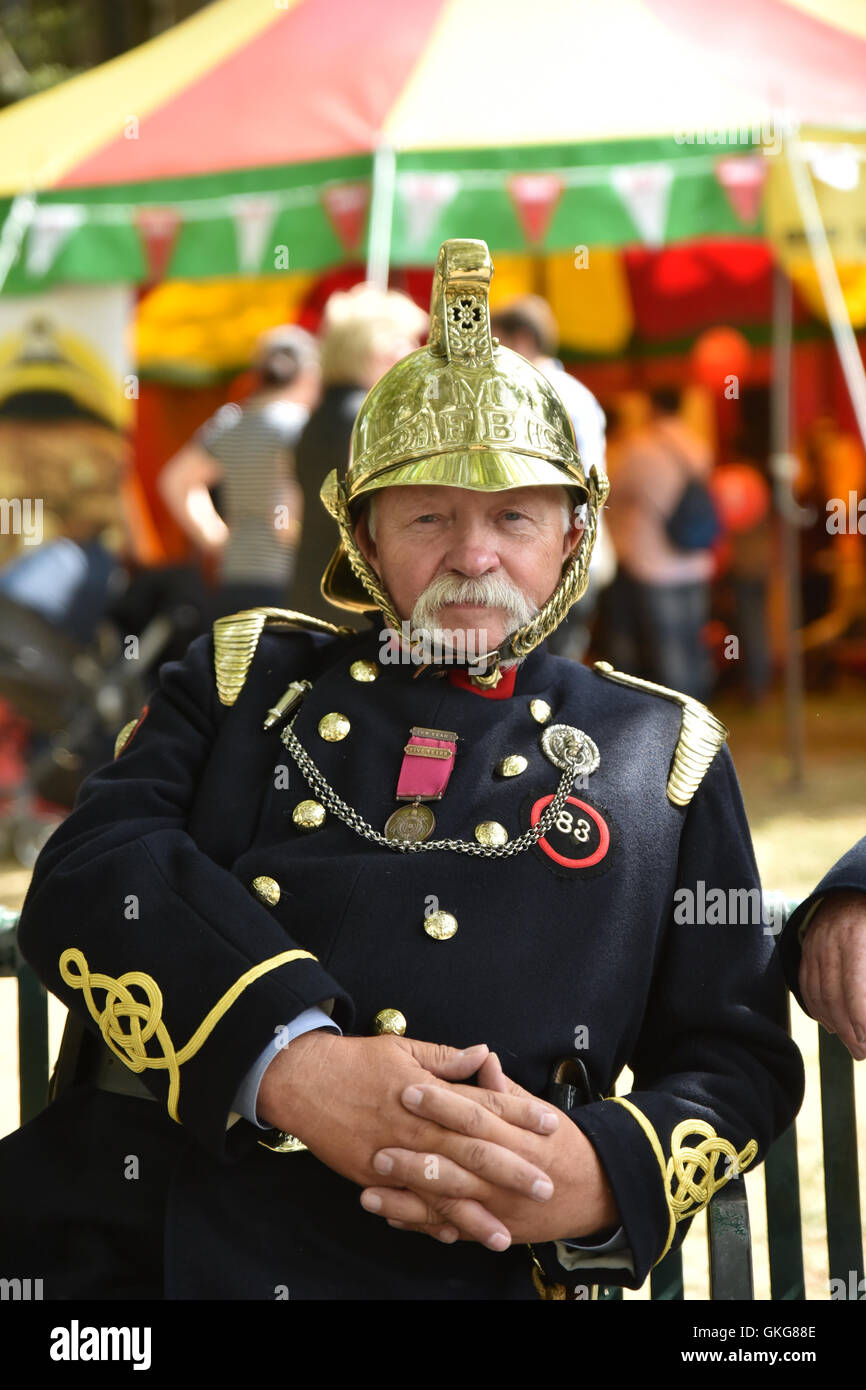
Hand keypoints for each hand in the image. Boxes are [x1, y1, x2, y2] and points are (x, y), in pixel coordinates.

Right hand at [258, 1033, 561, 1240]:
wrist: (303, 1080)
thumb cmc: (356, 1061)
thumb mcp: (404, 1049)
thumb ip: (446, 1058)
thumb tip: (485, 1054)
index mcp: (431, 1093)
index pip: (485, 1104)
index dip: (520, 1114)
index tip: (552, 1125)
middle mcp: (418, 1127)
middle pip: (473, 1151)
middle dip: (511, 1170)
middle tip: (545, 1187)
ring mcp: (396, 1154)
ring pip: (442, 1188)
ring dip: (476, 1212)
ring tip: (505, 1233)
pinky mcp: (373, 1174)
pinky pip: (406, 1202)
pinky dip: (429, 1219)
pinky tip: (453, 1235)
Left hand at [359, 1054, 618, 1248]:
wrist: (597, 1191)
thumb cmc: (563, 1145)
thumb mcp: (539, 1110)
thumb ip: (504, 1088)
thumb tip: (482, 1056)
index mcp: (516, 1135)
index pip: (474, 1114)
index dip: (441, 1103)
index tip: (408, 1089)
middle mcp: (505, 1173)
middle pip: (456, 1162)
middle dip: (416, 1158)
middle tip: (379, 1150)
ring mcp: (498, 1206)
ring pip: (448, 1203)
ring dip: (408, 1198)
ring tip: (369, 1191)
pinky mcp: (493, 1228)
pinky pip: (452, 1227)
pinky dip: (420, 1224)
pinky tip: (390, 1215)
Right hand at [800, 891, 865, 1058]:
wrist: (856, 886)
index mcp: (857, 938)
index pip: (856, 991)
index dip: (863, 1020)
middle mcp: (831, 941)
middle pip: (835, 997)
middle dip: (851, 1031)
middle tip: (863, 1053)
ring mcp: (815, 944)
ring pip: (818, 994)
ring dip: (835, 1025)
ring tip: (852, 1044)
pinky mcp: (807, 946)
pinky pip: (806, 983)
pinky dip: (816, 1007)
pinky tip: (830, 1024)